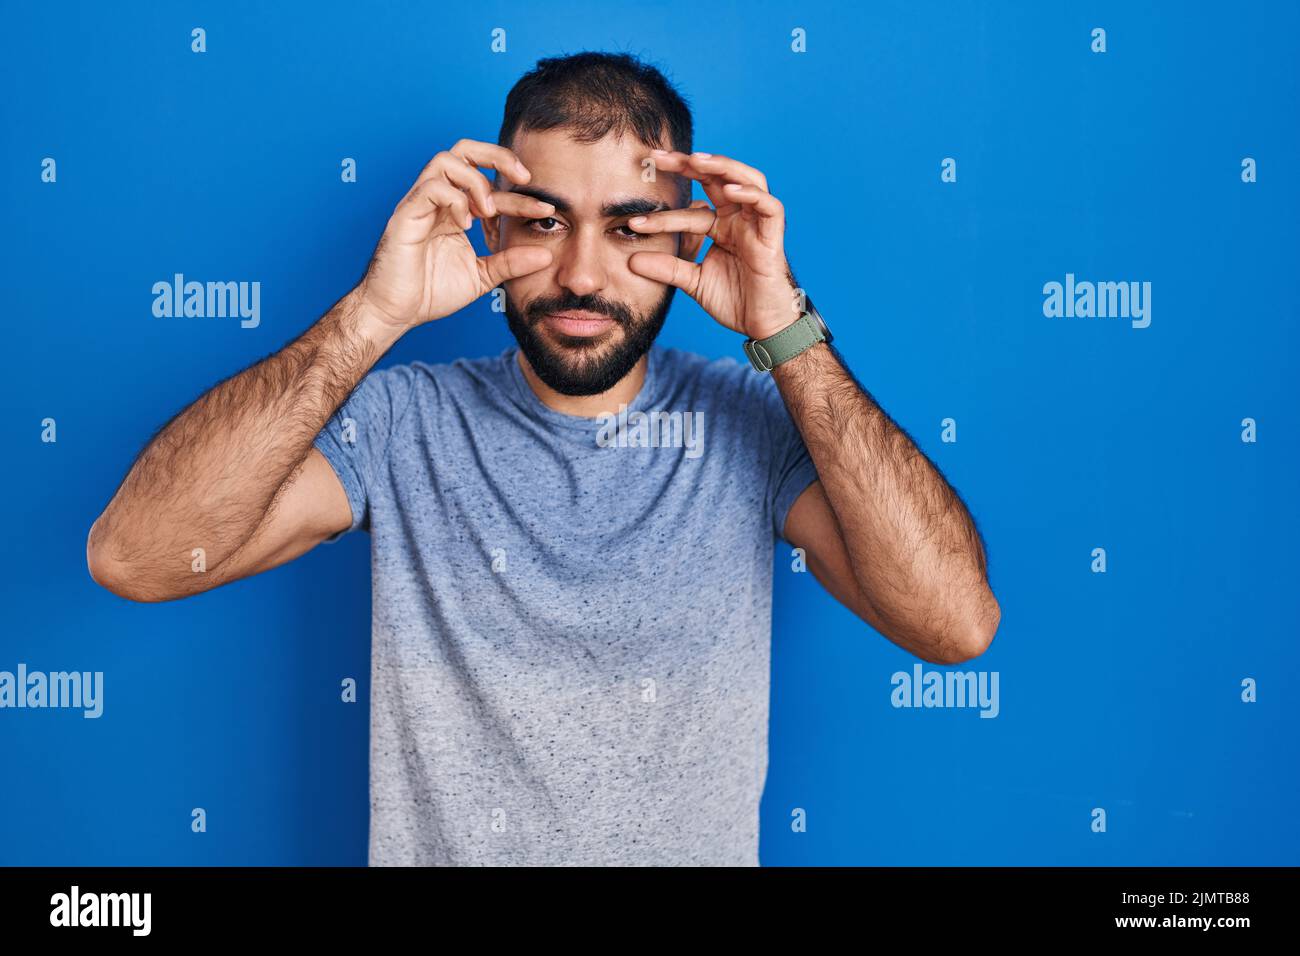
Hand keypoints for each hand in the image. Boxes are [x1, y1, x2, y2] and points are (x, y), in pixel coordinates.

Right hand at [355, 139, 556, 333]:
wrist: (396, 313)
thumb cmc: (430, 292)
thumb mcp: (482, 276)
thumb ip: (510, 263)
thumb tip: (545, 255)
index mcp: (455, 210)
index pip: (491, 186)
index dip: (521, 194)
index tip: (546, 209)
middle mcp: (438, 200)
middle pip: (465, 150)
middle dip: (498, 156)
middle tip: (524, 178)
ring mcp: (420, 204)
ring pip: (447, 160)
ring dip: (476, 180)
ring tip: (489, 211)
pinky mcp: (406, 214)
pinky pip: (431, 188)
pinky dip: (454, 200)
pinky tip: (465, 225)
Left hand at [624, 149, 800, 339]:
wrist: (763, 326)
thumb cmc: (736, 301)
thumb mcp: (693, 282)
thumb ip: (667, 269)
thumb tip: (632, 260)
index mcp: (722, 226)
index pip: (691, 207)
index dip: (664, 210)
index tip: (634, 217)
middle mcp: (739, 218)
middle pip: (717, 178)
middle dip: (689, 164)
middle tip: (659, 157)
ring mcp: (757, 224)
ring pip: (747, 180)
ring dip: (723, 166)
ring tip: (696, 161)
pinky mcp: (773, 236)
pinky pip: (769, 206)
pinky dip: (751, 195)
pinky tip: (730, 191)